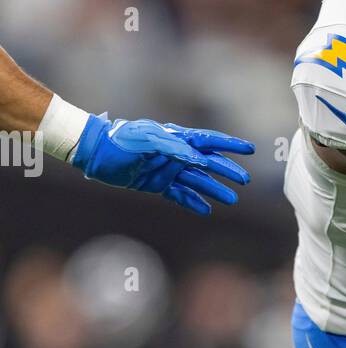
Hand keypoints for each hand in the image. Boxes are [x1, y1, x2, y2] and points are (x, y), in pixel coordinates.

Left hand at [71, 116, 254, 214]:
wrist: (94, 152)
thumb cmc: (119, 141)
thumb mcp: (146, 140)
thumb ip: (174, 148)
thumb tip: (200, 161)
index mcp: (175, 138)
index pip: (209, 141)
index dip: (230, 145)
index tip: (250, 149)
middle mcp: (175, 153)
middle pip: (208, 163)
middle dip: (227, 171)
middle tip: (244, 180)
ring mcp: (166, 170)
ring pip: (197, 181)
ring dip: (214, 189)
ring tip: (231, 199)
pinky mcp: (156, 184)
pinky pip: (179, 194)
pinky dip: (193, 202)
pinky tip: (206, 210)